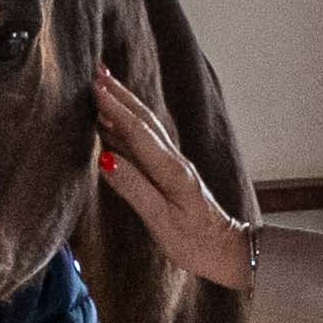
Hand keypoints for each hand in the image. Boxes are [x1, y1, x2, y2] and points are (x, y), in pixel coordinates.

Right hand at [90, 74, 248, 290]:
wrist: (229, 252)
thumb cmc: (196, 243)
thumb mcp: (162, 222)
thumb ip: (135, 189)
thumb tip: (105, 160)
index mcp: (171, 170)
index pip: (137, 131)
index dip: (114, 108)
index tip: (94, 86)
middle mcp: (174, 161)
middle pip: (143, 119)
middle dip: (119, 94)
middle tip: (96, 71)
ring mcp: (174, 165)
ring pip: (145, 126)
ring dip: (124, 104)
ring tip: (103, 85)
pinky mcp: (172, 173)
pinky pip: (145, 141)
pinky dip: (127, 125)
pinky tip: (114, 123)